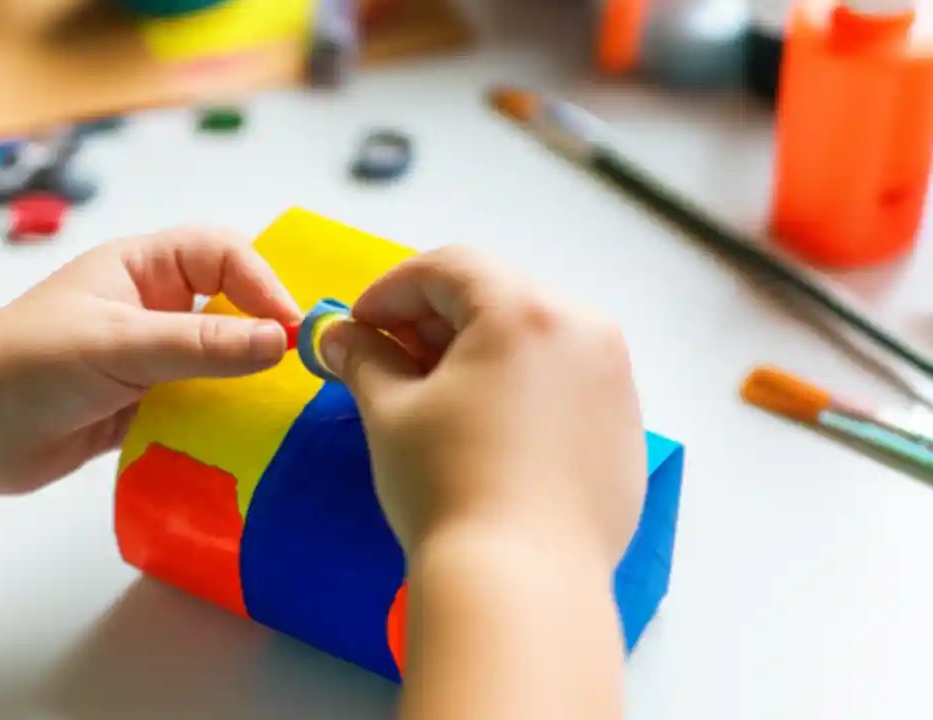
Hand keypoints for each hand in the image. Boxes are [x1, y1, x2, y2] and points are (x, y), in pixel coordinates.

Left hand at [0, 228, 300, 496]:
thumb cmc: (25, 366)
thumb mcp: (120, 345)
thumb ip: (202, 344)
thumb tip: (282, 341)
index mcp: (140, 267)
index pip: (223, 254)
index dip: (263, 282)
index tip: (291, 328)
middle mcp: (150, 306)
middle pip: (231, 304)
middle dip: (266, 330)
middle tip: (304, 367)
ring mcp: (148, 358)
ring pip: (219, 359)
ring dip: (247, 380)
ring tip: (285, 408)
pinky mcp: (143, 406)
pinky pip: (199, 405)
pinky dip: (222, 419)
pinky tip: (246, 439)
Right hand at [319, 246, 644, 570]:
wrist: (520, 584)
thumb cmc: (447, 485)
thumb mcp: (390, 413)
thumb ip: (365, 360)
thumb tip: (342, 337)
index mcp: (525, 310)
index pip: (449, 269)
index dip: (392, 290)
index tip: (359, 326)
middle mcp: (584, 330)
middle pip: (498, 297)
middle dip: (435, 321)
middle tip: (389, 361)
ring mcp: (614, 381)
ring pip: (536, 339)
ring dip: (480, 352)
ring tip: (436, 398)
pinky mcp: (625, 429)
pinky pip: (565, 384)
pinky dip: (522, 389)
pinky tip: (487, 433)